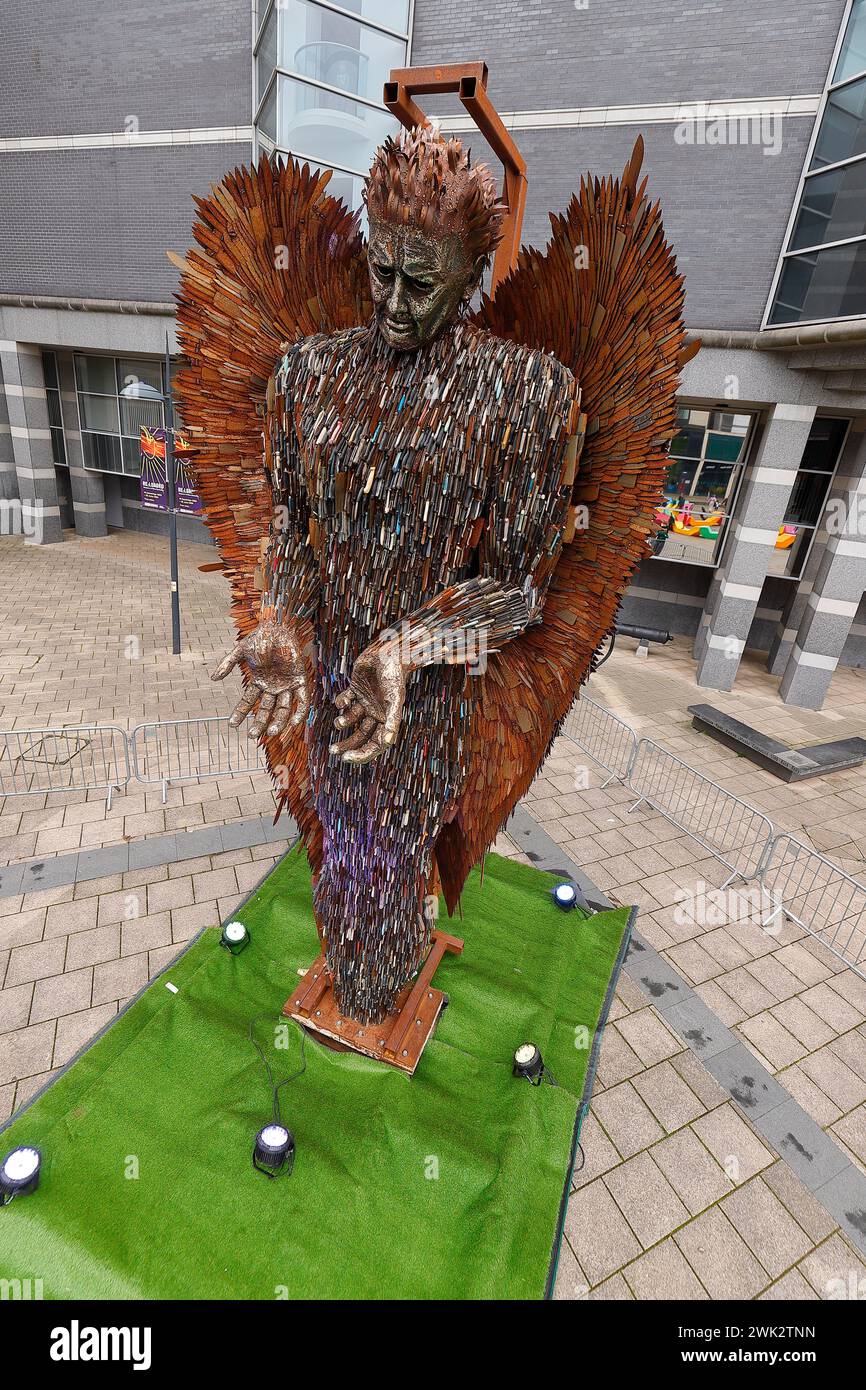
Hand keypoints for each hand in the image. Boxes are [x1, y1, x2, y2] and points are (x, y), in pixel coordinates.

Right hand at [211, 618, 310, 737]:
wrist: (278, 627)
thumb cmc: (260, 637)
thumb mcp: (240, 651)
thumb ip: (227, 664)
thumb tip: (213, 678)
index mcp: (259, 682)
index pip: (248, 702)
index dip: (240, 713)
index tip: (231, 725)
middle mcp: (273, 686)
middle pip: (266, 710)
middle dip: (259, 724)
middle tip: (252, 735)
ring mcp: (287, 685)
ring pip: (283, 709)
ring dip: (278, 722)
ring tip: (270, 732)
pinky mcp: (300, 680)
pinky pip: (302, 700)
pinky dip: (299, 712)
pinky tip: (293, 723)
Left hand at [329, 639, 405, 764]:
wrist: (388, 651)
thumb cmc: (394, 674)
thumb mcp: (394, 699)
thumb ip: (392, 720)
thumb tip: (388, 742)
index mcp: (387, 719)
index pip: (375, 744)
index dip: (362, 754)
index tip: (346, 758)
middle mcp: (376, 713)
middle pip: (361, 736)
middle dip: (347, 745)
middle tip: (333, 751)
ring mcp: (365, 702)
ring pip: (351, 720)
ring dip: (343, 723)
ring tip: (339, 722)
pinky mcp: (356, 689)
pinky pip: (345, 701)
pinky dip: (341, 703)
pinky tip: (342, 700)